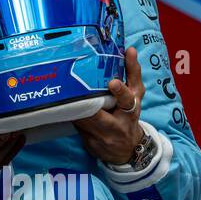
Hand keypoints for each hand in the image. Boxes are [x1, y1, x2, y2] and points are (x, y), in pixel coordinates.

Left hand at [74, 46, 144, 164]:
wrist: (127, 150)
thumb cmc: (129, 116)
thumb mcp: (136, 95)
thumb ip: (133, 72)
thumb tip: (129, 49)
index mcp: (130, 110)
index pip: (126, 100)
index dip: (120, 91)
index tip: (113, 82)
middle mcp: (117, 125)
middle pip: (98, 115)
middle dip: (85, 104)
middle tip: (74, 90)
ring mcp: (102, 137)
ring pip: (83, 121)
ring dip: (74, 108)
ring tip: (65, 95)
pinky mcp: (90, 143)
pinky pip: (77, 128)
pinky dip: (71, 117)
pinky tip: (64, 108)